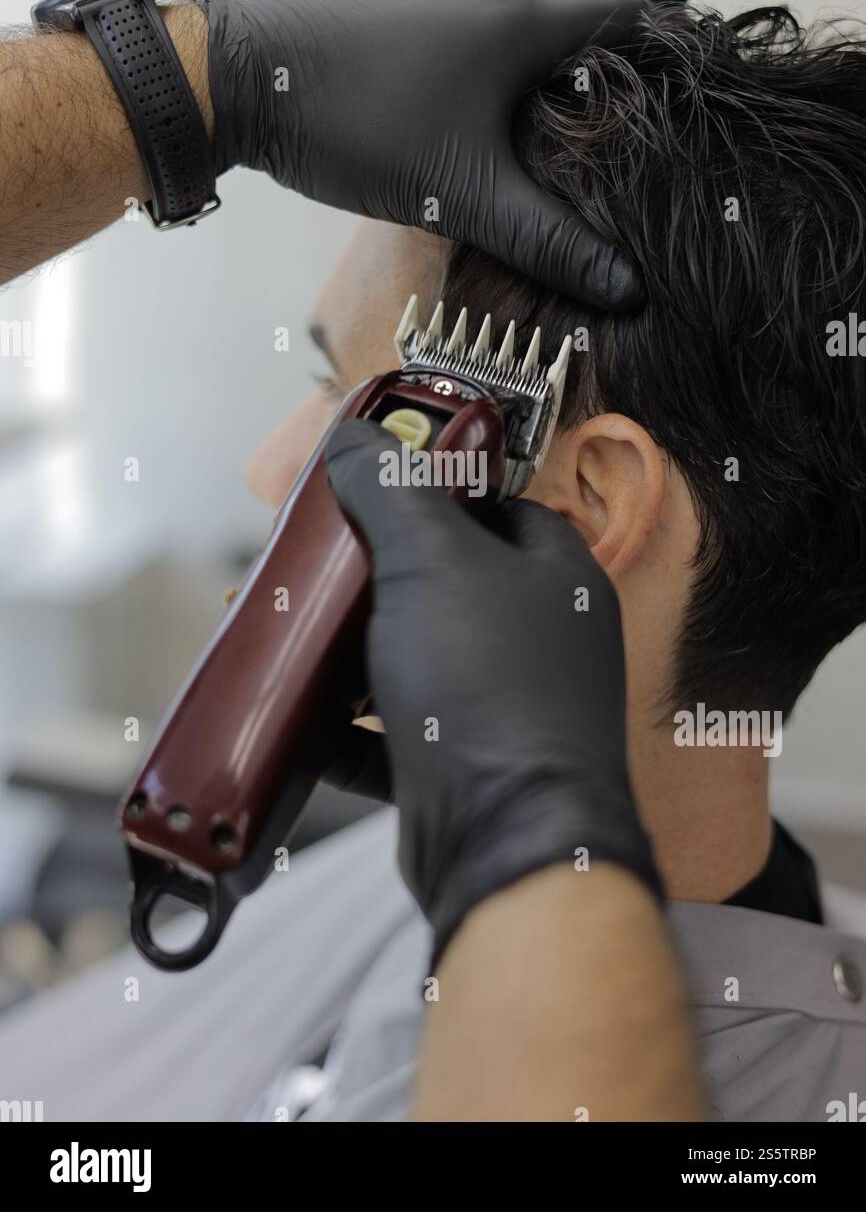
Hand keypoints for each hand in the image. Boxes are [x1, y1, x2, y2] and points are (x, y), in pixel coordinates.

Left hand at [194, 0, 646, 307]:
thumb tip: (629, 289)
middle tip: (665, 79)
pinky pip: (496, 24)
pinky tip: (513, 109)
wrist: (247, 80)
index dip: (684, 47)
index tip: (715, 86)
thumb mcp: (465, 192)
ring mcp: (453, 2)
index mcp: (529, 21)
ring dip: (579, 35)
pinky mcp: (416, 23)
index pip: (638, 17)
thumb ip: (549, 240)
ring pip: (541, 3)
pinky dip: (527, 51)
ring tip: (601, 100)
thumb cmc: (361, 122)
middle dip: (639, 23)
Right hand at [324, 420, 660, 960]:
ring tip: (286, 634)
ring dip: (346, 650)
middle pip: (441, 583)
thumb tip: (357, 438)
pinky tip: (299, 715)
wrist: (508, 840)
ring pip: (412, 658)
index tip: (368, 486)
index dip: (432, 488)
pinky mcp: (461, 768)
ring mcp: (502, 709)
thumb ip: (392, 491)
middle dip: (367, 575)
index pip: (495, 505)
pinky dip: (346, 726)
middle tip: (310, 566)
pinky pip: (393, 734)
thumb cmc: (493, 690)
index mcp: (554, 575)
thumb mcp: (432, 561)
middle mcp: (538, 639)